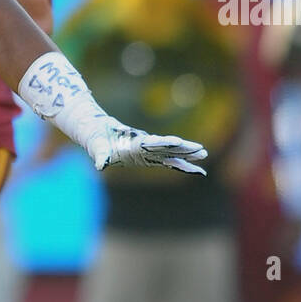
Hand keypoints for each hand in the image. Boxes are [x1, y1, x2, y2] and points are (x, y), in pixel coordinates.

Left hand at [86, 116, 207, 173]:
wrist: (98, 132)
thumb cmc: (97, 140)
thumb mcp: (96, 147)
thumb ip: (100, 155)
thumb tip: (100, 165)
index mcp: (134, 142)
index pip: (152, 143)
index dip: (164, 143)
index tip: (177, 141)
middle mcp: (145, 145)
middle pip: (167, 147)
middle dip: (183, 149)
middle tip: (201, 150)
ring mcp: (148, 151)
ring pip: (171, 153)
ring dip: (186, 155)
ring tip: (204, 155)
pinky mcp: (149, 157)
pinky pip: (167, 162)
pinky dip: (181, 165)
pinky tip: (195, 170)